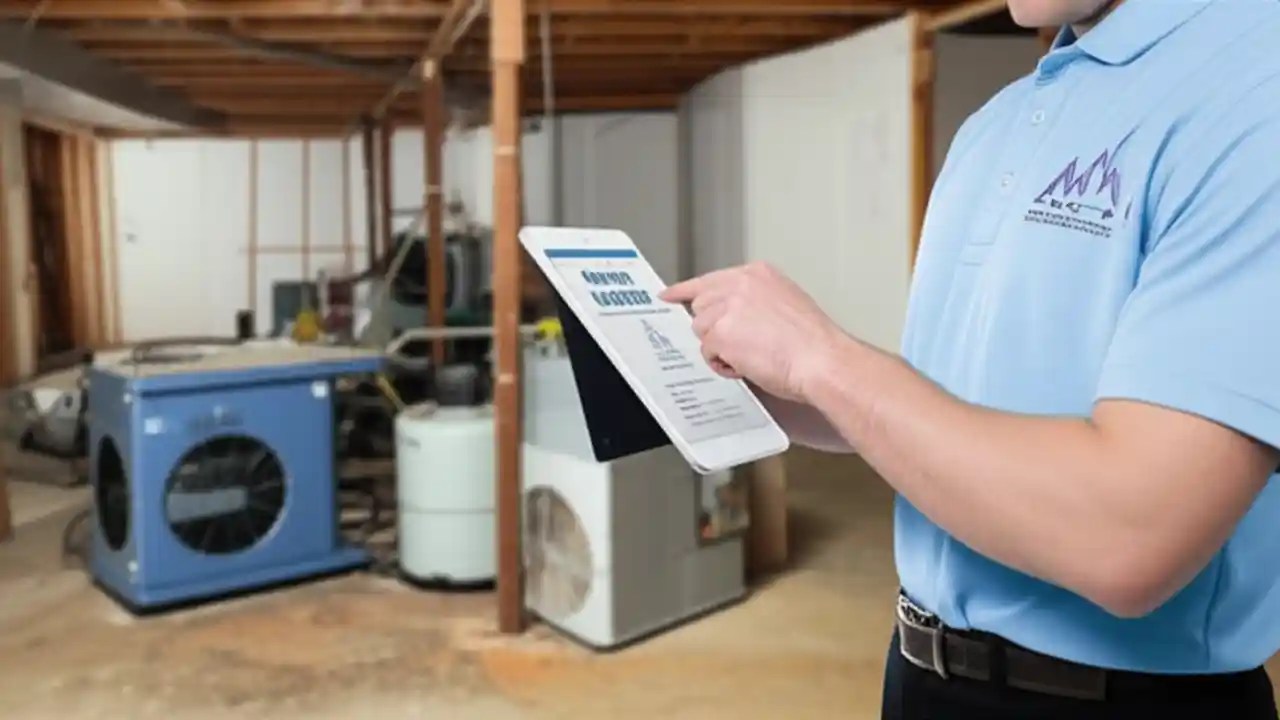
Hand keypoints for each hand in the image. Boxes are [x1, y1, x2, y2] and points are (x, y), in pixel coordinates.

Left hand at [660, 262, 847, 402]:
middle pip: (701, 306)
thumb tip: (735, 317)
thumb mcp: (786, 303)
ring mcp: (728, 307)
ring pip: (702, 330)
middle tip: (740, 344)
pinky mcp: (721, 332)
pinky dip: (724, 364)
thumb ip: (755, 302)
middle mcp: (740, 284)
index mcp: (757, 274)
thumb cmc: (813, 342)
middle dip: (714, 328)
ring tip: (752, 354)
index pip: (710, 278)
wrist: (821, 359)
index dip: (685, 290)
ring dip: (720, 347)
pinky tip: (747, 364)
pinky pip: (708, 352)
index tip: (668, 294)